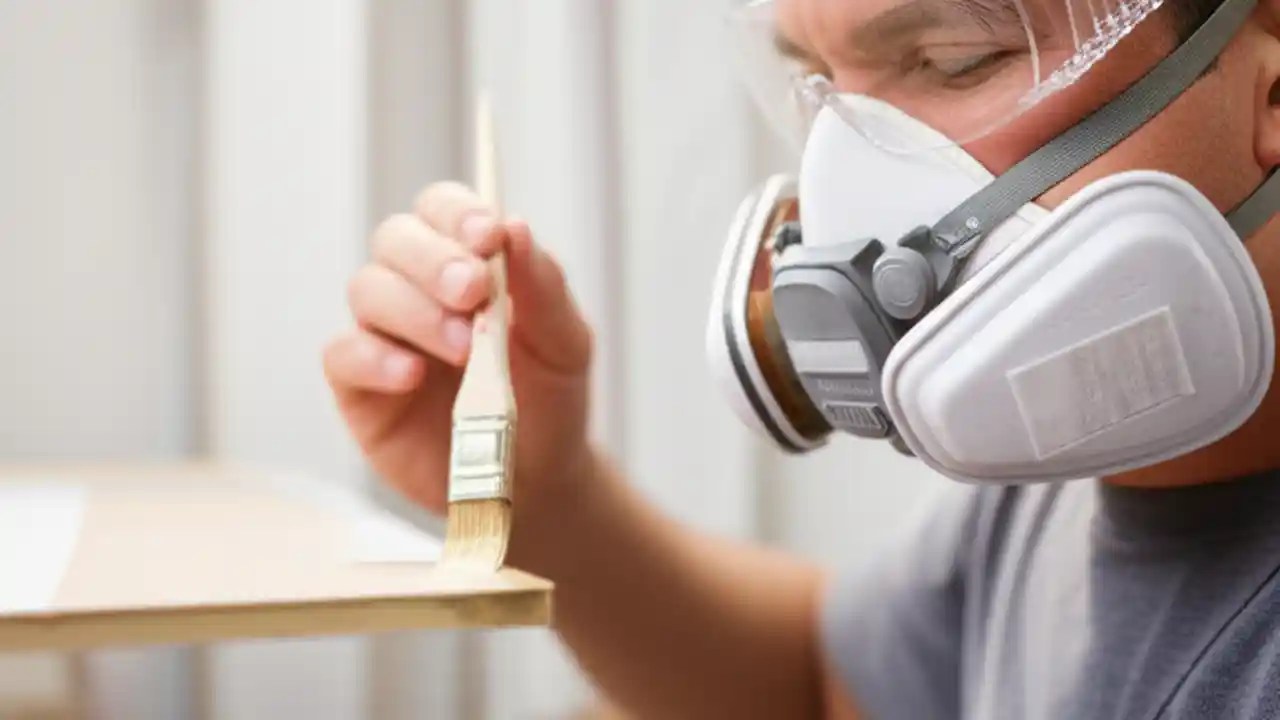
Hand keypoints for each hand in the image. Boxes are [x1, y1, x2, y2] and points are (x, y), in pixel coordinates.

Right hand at [323, 182, 593, 515]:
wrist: (539, 478)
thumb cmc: (549, 398)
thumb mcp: (565, 343)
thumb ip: (543, 287)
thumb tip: (514, 227)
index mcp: (465, 261)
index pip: (441, 208)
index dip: (457, 213)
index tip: (488, 237)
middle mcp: (415, 288)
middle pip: (395, 239)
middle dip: (433, 260)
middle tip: (473, 292)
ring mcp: (384, 335)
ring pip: (368, 290)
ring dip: (416, 311)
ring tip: (465, 350)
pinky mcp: (360, 388)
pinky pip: (343, 355)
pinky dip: (375, 358)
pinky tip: (412, 375)